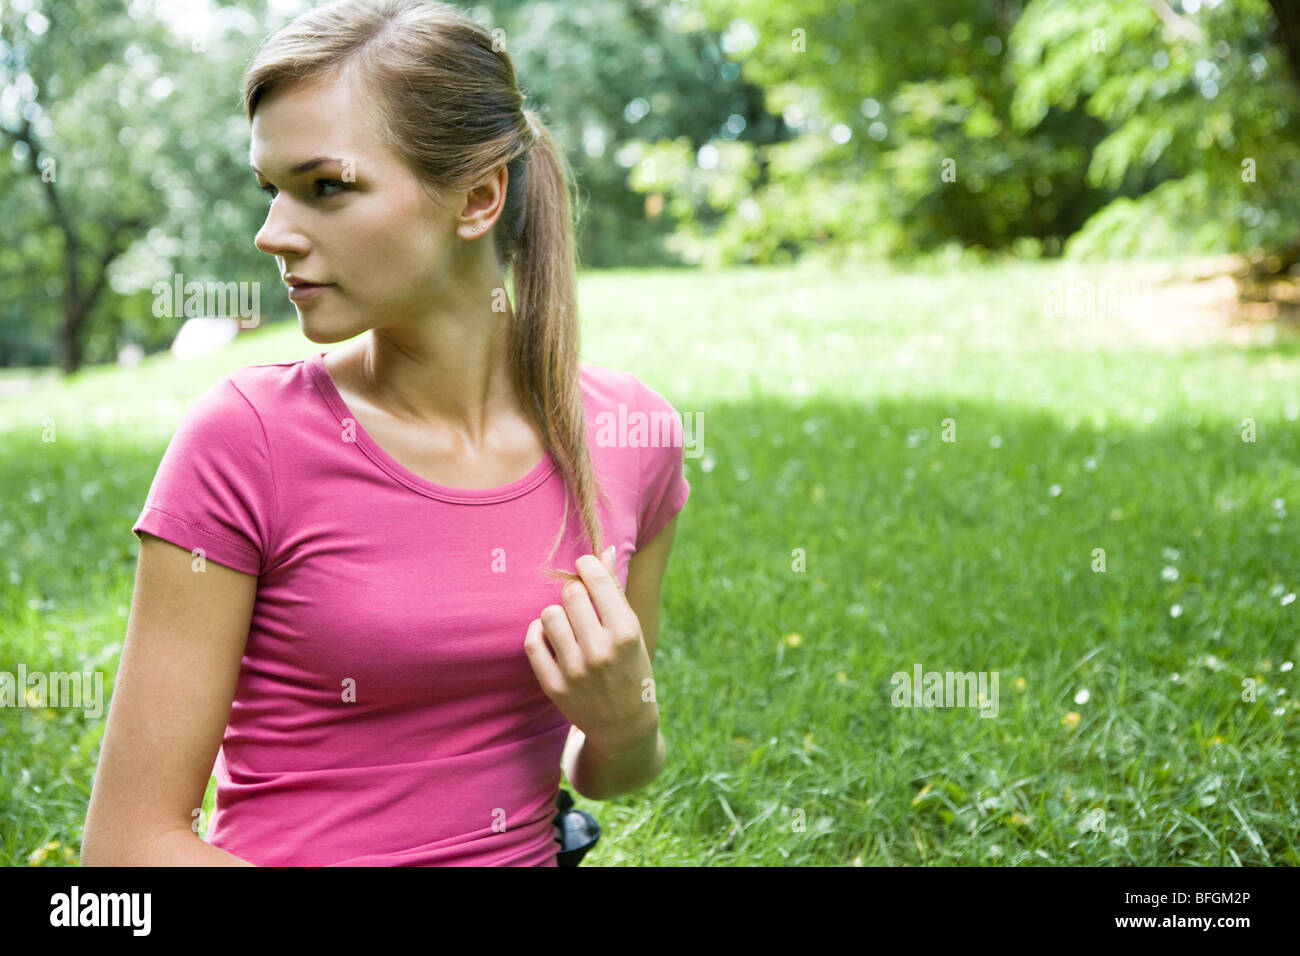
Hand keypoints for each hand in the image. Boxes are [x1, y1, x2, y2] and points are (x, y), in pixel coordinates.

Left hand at [523, 546, 659, 754]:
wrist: (626, 725)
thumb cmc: (631, 668)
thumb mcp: (632, 631)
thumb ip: (614, 591)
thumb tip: (602, 551)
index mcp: (626, 632)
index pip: (596, 580)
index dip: (586, 566)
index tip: (583, 566)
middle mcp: (600, 651)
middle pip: (569, 595)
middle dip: (572, 591)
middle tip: (578, 600)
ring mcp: (575, 671)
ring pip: (548, 615)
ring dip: (556, 614)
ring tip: (567, 623)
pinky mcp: (554, 686)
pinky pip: (532, 642)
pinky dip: (538, 633)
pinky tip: (549, 635)